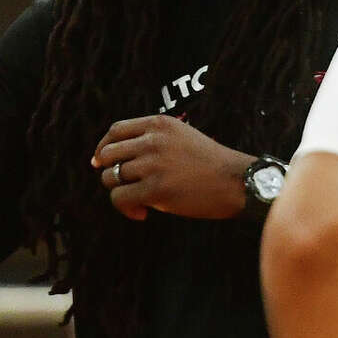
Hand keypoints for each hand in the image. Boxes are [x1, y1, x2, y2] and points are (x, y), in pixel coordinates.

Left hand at [91, 115, 248, 221]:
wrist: (237, 182)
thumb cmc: (210, 164)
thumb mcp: (181, 137)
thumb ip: (152, 139)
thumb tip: (114, 158)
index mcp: (158, 124)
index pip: (115, 131)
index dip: (103, 148)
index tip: (100, 163)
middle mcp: (152, 140)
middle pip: (109, 154)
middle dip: (111, 172)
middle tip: (126, 187)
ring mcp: (153, 164)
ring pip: (111, 178)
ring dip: (119, 192)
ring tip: (139, 201)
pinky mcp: (155, 189)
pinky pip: (120, 198)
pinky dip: (126, 208)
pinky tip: (142, 213)